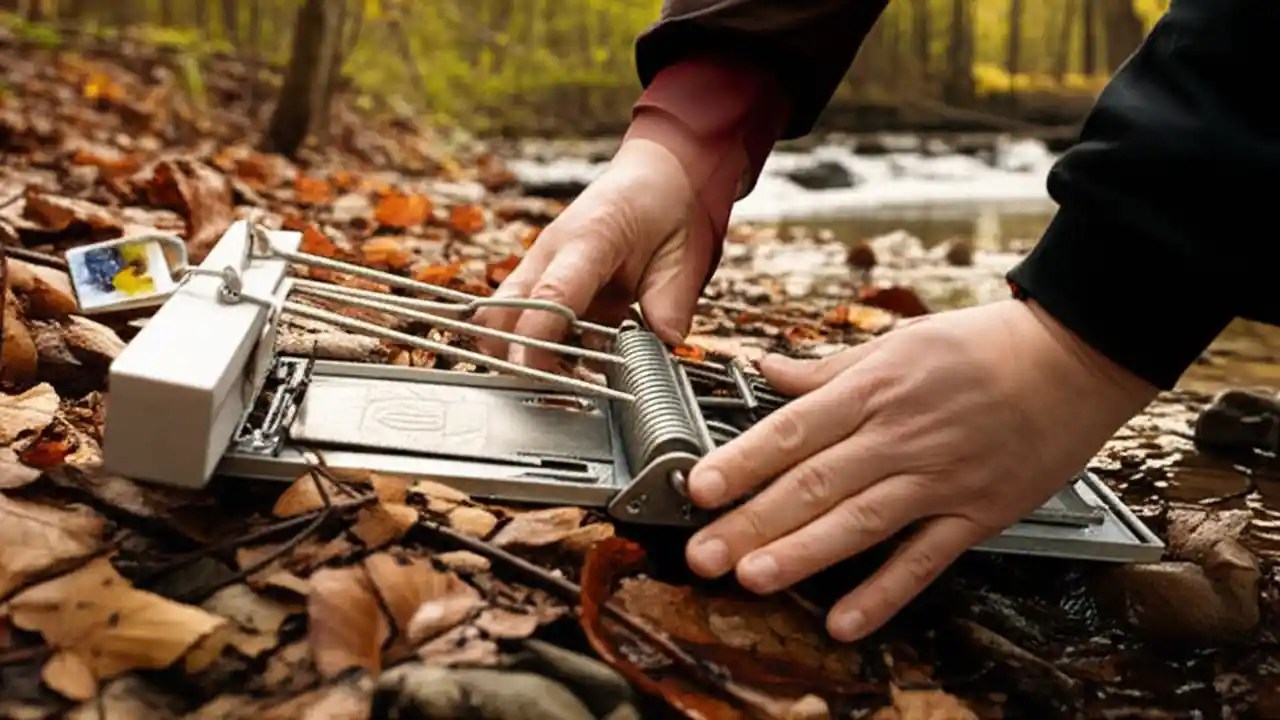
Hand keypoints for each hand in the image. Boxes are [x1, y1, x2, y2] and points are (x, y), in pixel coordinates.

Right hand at [473, 138, 715, 368]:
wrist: (661, 172)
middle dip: (512, 352)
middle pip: (505, 307)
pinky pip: (526, 316)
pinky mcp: (547, 277)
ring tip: (565, 382)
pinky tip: (571, 365)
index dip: (537, 338)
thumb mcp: (684, 256)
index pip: (550, 295)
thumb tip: (664, 344)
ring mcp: (544, 263)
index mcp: (589, 238)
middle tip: (547, 389)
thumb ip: (671, 304)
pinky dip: (537, 344)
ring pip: (504, 314)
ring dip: (522, 350)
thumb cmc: (669, 206)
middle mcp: (553, 250)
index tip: (533, 372)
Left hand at [682, 299, 1157, 641]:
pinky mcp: (977, 513)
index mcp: (875, 388)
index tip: (699, 487)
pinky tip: (846, 621)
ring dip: (802, 554)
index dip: (742, 461)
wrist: (1077, 356)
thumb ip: (828, 368)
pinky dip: (885, 592)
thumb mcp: (899, 342)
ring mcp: (939, 478)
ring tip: (753, 578)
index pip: (794, 429)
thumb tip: (767, 370)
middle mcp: (901, 435)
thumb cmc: (985, 346)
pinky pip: (925, 559)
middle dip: (752, 521)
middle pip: (814, 483)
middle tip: (703, 552)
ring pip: (860, 523)